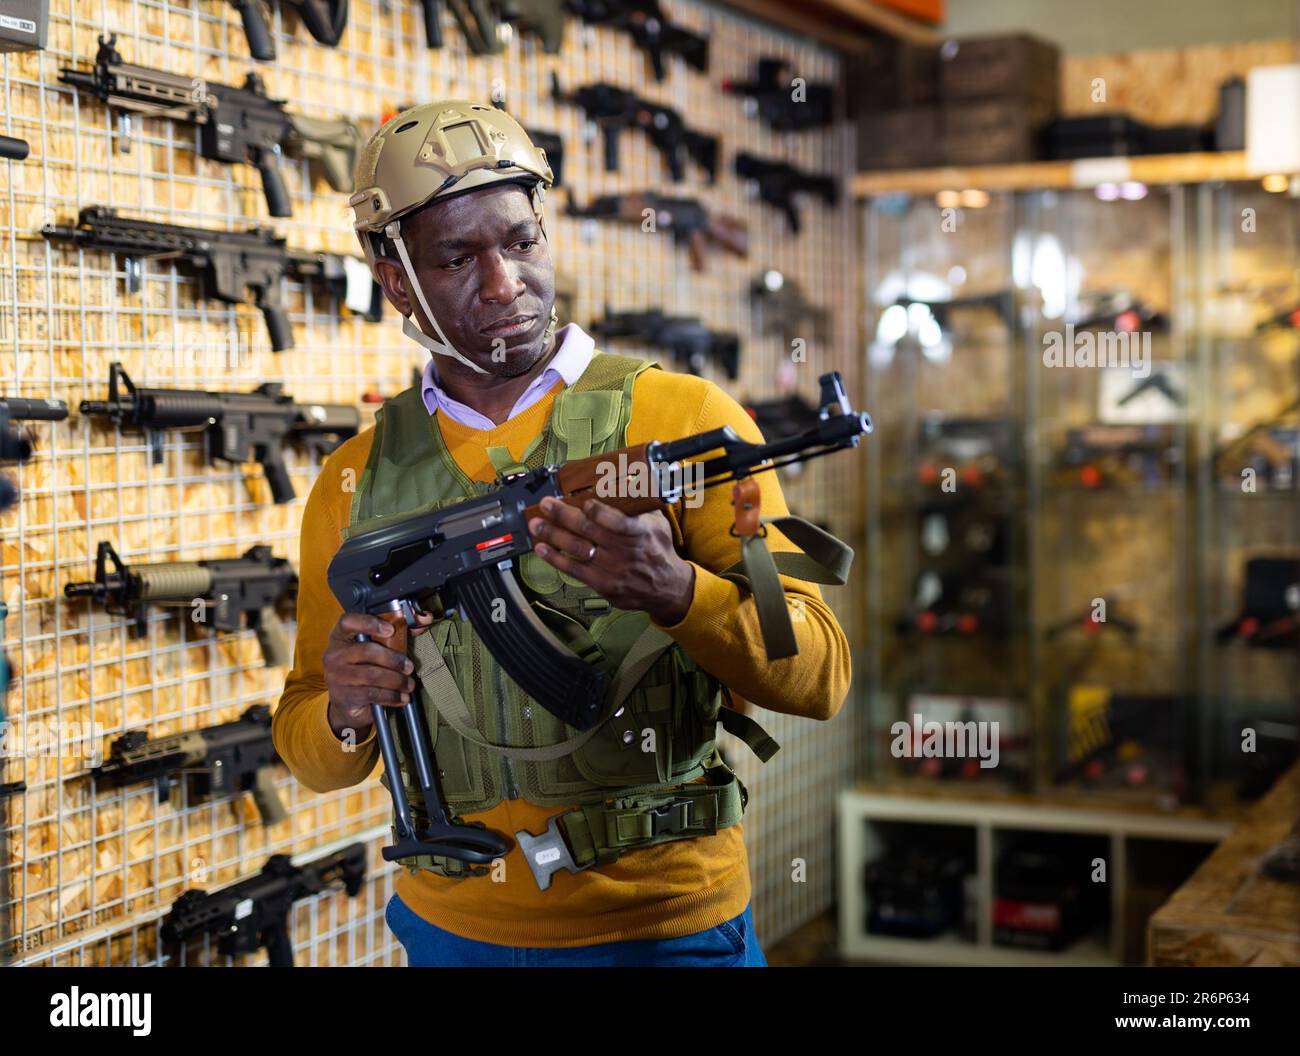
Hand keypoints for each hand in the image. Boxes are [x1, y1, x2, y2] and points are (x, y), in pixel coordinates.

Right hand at [323, 610, 433, 738]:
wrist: (347, 702)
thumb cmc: (364, 668)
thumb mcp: (376, 649)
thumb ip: (398, 632)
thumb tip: (423, 619)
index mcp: (340, 637)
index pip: (347, 622)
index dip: (369, 622)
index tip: (390, 629)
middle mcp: (334, 655)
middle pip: (367, 651)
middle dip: (394, 659)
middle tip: (409, 667)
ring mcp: (336, 676)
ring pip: (372, 675)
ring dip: (396, 680)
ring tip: (408, 684)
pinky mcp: (342, 696)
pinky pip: (372, 694)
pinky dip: (391, 696)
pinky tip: (401, 697)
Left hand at [529, 496, 695, 625]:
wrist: (666, 587)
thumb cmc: (659, 550)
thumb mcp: (657, 524)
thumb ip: (639, 507)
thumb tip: (622, 483)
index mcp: (639, 533)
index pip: (616, 521)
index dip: (597, 511)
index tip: (583, 500)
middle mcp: (624, 551)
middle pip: (588, 531)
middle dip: (563, 515)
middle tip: (547, 504)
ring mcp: (611, 569)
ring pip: (577, 549)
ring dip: (553, 535)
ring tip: (537, 524)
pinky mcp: (602, 584)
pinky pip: (573, 570)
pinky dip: (555, 558)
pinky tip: (542, 548)